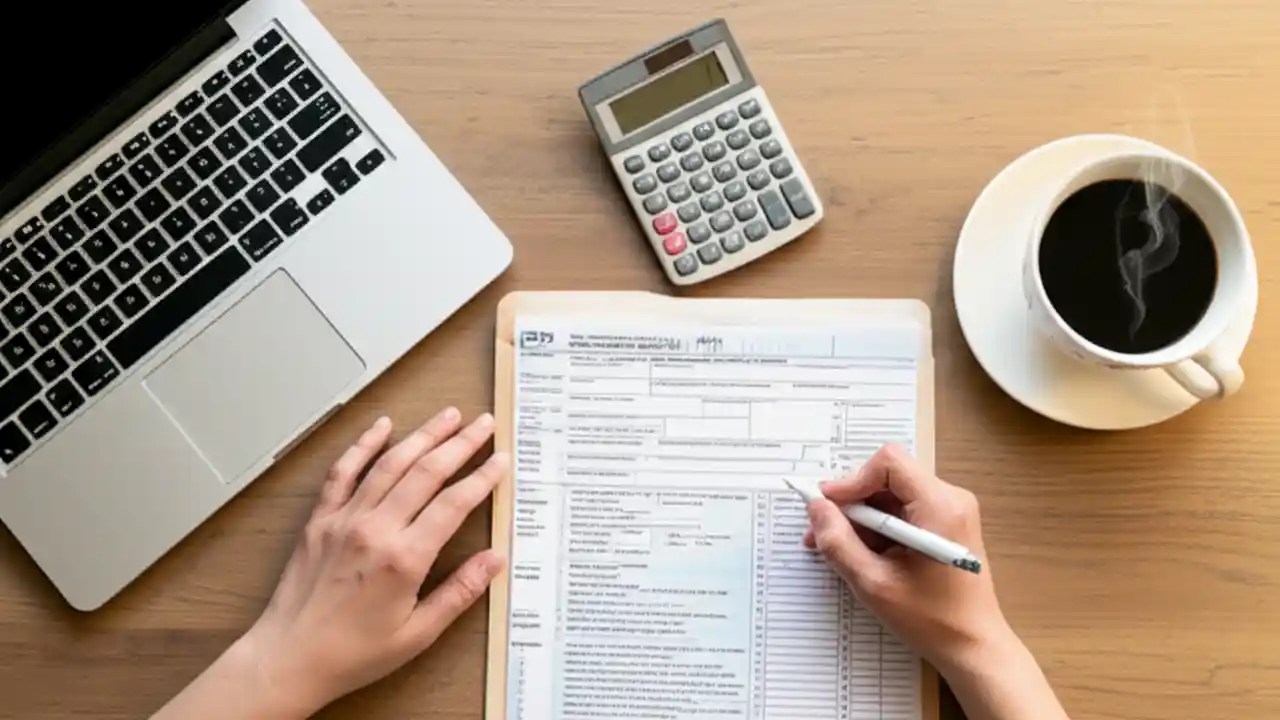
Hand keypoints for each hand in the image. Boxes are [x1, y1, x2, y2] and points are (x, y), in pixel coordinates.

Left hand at [233, 409, 507, 715]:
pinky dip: (363, 444)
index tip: (501, 460)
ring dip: (422, 435)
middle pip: (426, 472)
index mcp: (403, 558)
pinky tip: (382, 425)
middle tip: (483, 423)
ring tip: (447, 416)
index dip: (482, 477)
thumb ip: (460, 592)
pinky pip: (343, 471)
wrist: (289, 658)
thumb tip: (494, 560)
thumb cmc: (352, 653)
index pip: (454, 503)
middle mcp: (374, 529)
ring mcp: (344, 519)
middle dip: (460, 443)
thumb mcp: (418, 633)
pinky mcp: (320, 519)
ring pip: (390, 463)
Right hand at [803, 445, 1012, 672]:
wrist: (973, 647)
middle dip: (851, 502)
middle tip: (823, 531)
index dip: (852, 479)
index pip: (889, 463)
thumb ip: (839, 542)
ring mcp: (950, 511)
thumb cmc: (932, 620)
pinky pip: (902, 511)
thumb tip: (816, 508)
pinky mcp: (945, 525)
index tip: (828, 506)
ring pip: (891, 495)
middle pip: (887, 477)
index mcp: (940, 506)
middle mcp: (950, 499)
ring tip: (836, 548)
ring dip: (861, 517)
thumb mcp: (874, 583)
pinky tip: (861, 554)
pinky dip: (877, 528)